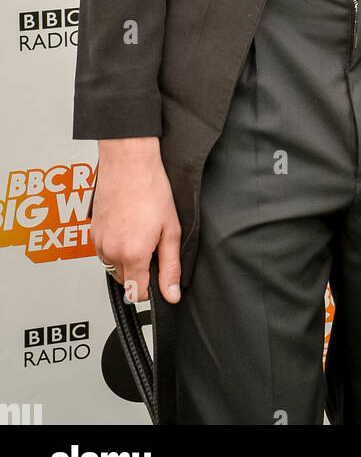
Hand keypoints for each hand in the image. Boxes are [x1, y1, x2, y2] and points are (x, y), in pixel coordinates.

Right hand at [92, 138, 182, 304]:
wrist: (128, 163)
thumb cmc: (150, 189)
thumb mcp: (171, 230)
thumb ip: (170, 267)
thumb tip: (171, 293)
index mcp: (131, 254)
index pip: (135, 293)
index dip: (150, 288)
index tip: (157, 276)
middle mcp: (110, 252)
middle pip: (124, 281)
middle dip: (139, 270)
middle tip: (152, 245)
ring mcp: (98, 242)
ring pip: (112, 266)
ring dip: (126, 258)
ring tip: (140, 232)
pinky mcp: (92, 232)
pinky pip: (104, 251)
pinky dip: (115, 246)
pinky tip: (128, 226)